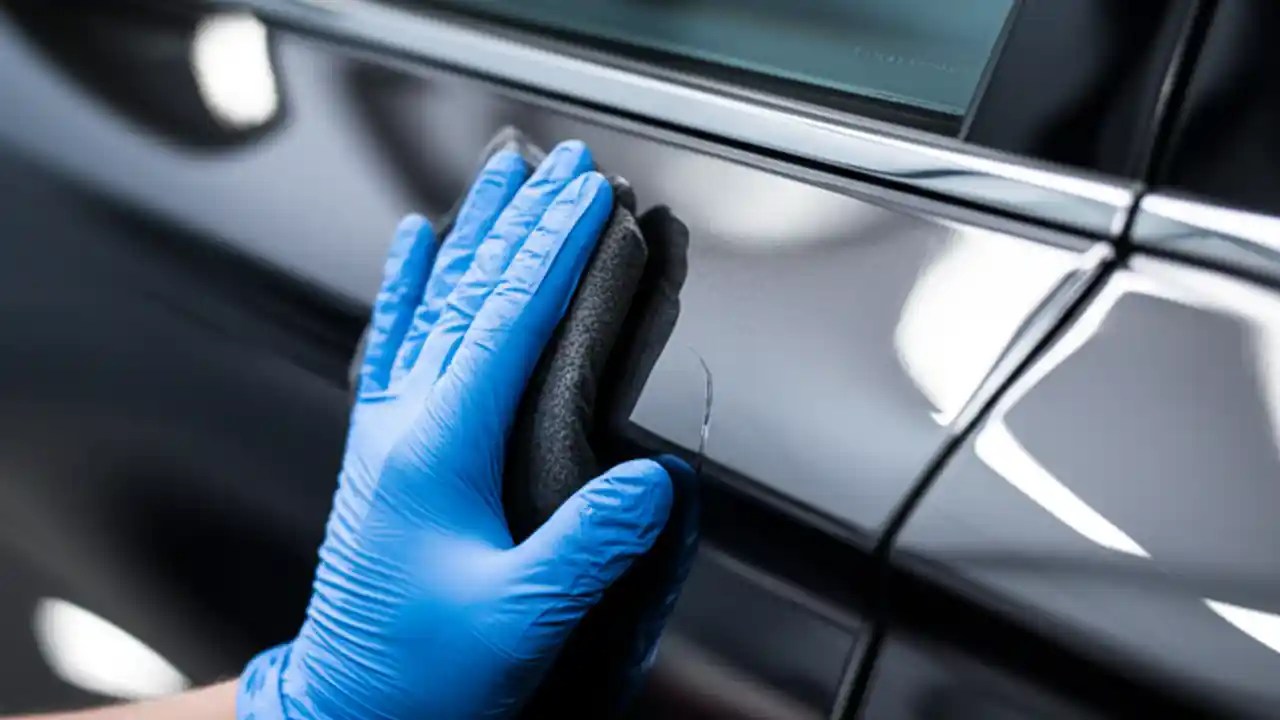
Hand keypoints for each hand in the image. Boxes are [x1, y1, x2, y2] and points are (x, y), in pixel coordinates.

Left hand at [236, 141, 676, 719]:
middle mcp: (406, 420)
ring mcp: (388, 427)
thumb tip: (650, 482)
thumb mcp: (522, 616)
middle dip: (524, 218)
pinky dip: (405, 283)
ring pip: (433, 301)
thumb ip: (587, 542)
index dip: (553, 250)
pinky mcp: (383, 445)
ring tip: (500, 171)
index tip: (589, 194)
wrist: (349, 701)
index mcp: (440, 447)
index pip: (508, 321)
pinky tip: (413, 240)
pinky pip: (391, 341)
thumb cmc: (426, 669)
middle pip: (473, 291)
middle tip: (563, 160)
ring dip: (473, 229)